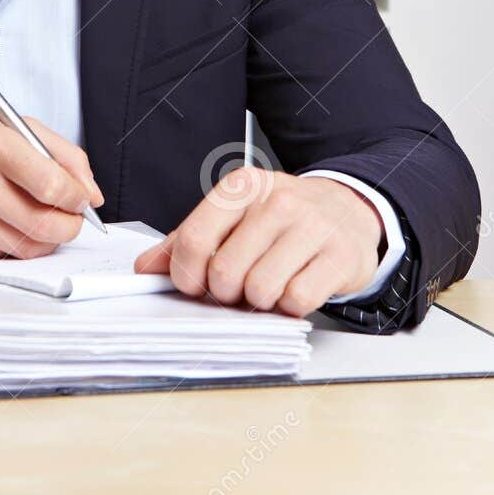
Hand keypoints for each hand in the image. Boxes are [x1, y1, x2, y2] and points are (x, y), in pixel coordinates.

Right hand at [0, 117, 104, 259]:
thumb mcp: (16, 129)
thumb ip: (63, 155)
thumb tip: (91, 194)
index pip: (51, 184)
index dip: (76, 197)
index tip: (82, 198)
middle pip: (44, 224)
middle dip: (69, 226)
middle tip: (71, 217)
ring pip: (28, 247)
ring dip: (46, 238)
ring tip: (39, 217)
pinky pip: (4, 257)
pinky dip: (15, 245)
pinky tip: (6, 225)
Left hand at [133, 168, 382, 316]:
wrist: (349, 211)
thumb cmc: (282, 221)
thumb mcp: (233, 218)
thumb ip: (186, 242)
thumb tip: (144, 269)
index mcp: (242, 187)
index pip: (194, 239)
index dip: (186, 275)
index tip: (194, 285)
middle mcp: (277, 200)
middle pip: (224, 272)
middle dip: (226, 293)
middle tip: (239, 287)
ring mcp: (312, 226)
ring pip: (260, 290)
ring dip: (259, 302)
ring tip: (269, 286)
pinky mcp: (340, 256)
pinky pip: (298, 300)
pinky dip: (291, 306)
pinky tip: (295, 287)